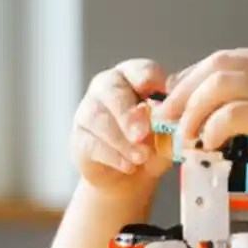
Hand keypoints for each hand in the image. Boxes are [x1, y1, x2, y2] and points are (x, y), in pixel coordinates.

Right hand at [71, 58, 173, 194]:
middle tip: (142, 134)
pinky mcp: (79, 137)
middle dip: (128, 113)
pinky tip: (129, 166)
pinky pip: (91, 143)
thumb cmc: (154, 145)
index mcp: (135, 77)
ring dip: (122, 140)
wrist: (132, 177)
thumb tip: (168, 113)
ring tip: (141, 157)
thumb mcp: (168, 135)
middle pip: (112, 89)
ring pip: (98, 117)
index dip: (149, 81)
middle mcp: (108, 87)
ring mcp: (89, 110)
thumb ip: (168, 123)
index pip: (141, 70)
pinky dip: (112, 156)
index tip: (159, 98)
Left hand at [152, 48, 247, 185]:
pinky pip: (231, 114)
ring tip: (183, 137)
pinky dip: (212, 128)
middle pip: (215, 65)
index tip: (181, 99)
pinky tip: (209, 145)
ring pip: (217, 85)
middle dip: (184, 91)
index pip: (229, 58)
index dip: (196, 77)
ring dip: (192, 111)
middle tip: (169, 119)